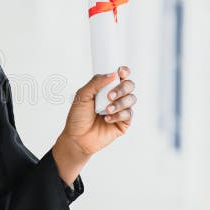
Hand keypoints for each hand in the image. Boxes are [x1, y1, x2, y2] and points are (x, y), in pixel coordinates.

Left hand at [52, 66, 135, 182]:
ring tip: (106, 110)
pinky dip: (118, 115)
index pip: (120, 76)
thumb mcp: (82, 96)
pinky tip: (107, 119)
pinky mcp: (124, 122)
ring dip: (119, 103)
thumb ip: (96, 83)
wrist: (77, 138)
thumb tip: (112, 74)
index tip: (120, 72)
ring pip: (131, 99)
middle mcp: (115, 97)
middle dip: (122, 88)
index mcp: (105, 88)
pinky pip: (129, 114)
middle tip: (109, 96)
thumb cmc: (78, 117)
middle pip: (129, 85)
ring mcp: (121, 109)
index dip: (124, 72)